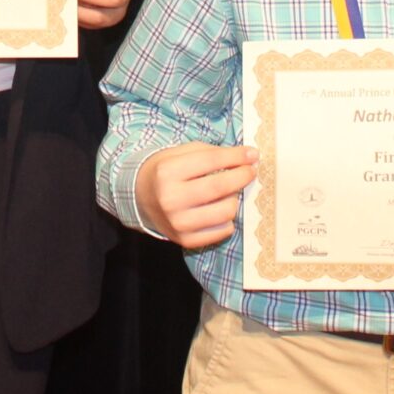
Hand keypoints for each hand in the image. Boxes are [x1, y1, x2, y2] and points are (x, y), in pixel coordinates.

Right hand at [136, 144, 257, 249]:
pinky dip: (227, 218)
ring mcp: (178, 223)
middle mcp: (171, 199)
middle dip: (242, 176)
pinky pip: (223, 230)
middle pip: (219, 187)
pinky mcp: (186, 240)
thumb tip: (247, 157)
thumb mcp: (180, 153)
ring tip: (229, 191)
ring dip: (234, 198)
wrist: (141, 198)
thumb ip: (211, 153)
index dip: (236, 156)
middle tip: (250, 170)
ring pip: (226, 211)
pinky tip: (219, 208)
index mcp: (167, 172)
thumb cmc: (166, 172)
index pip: (210, 161)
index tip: (252, 153)